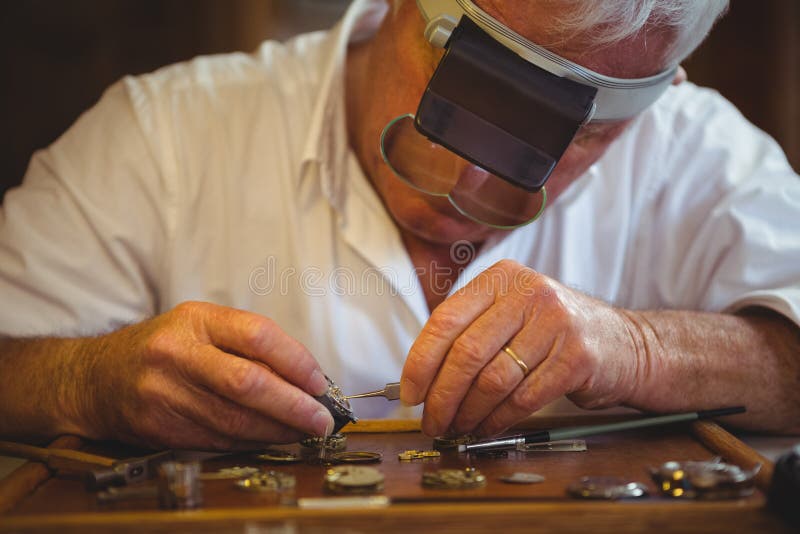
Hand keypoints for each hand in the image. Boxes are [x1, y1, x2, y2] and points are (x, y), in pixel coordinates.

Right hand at [83, 301, 332, 448]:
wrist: (97, 377)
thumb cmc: (163, 347)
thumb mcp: (201, 326)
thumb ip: (246, 345)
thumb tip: (303, 378)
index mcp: (195, 319)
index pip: (257, 335)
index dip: (295, 361)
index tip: (318, 383)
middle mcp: (176, 354)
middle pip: (248, 383)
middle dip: (293, 406)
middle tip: (321, 419)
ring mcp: (164, 393)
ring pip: (235, 420)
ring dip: (277, 430)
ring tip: (302, 431)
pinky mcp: (158, 427)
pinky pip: (217, 440)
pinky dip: (250, 442)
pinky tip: (270, 438)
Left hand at [400, 260, 640, 436]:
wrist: (625, 344)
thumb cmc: (555, 333)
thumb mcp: (513, 312)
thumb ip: (471, 330)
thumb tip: (421, 375)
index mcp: (503, 278)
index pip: (446, 319)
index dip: (421, 361)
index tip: (409, 392)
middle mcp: (529, 293)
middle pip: (466, 352)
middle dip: (441, 395)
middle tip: (431, 420)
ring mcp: (556, 324)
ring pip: (493, 379)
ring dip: (468, 412)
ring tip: (456, 427)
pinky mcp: (576, 358)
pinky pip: (522, 398)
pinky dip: (497, 419)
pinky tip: (485, 427)